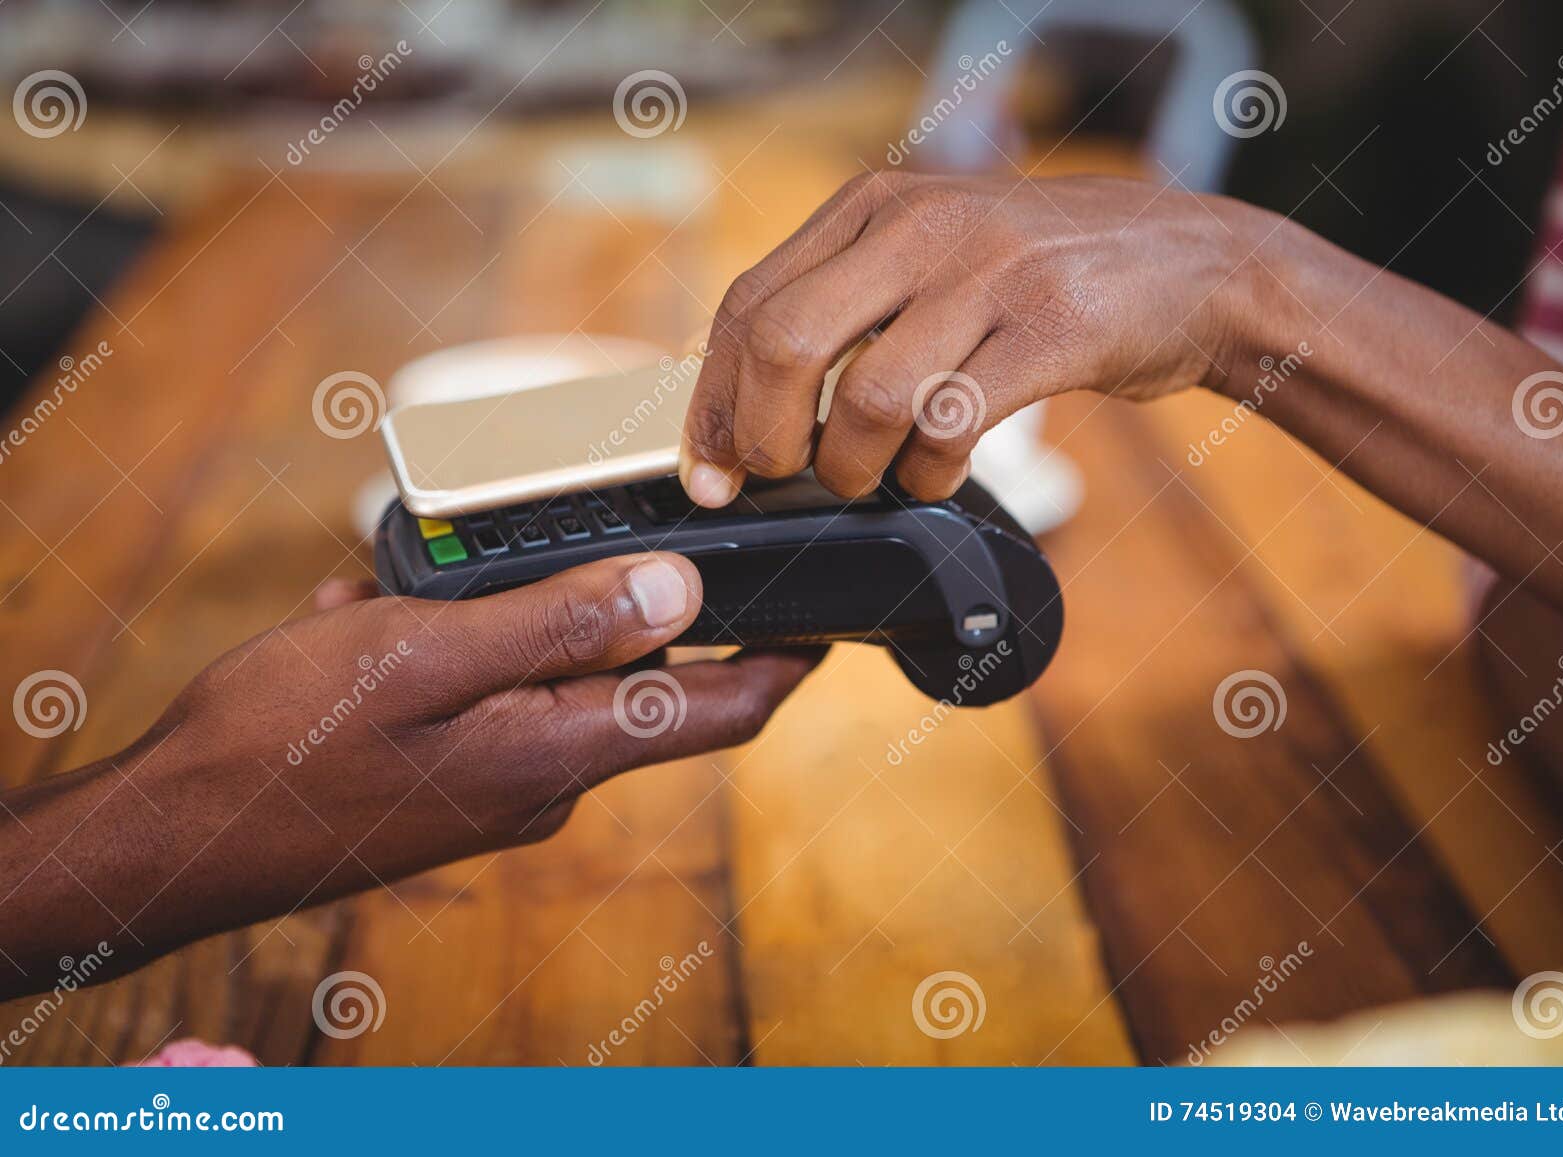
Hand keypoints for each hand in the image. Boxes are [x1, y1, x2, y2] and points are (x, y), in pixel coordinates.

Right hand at [0, 553, 820, 996]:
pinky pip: (475, 697)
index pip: (718, 715)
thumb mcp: (426, 657)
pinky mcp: (446, 784)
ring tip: (404, 582)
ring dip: (494, 618)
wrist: (173, 838)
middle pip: (626, 683)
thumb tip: (680, 597)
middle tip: (544, 541)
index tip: (825, 620)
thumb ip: (560, 626)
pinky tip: (365, 619)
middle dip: (596, 604)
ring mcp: (493, 788)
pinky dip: (441, 649)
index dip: (781, 666)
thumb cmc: (283, 746)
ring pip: (536, 677)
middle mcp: (543, 780)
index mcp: (557, 752)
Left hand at [679, 171, 1263, 503]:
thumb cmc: (1042, 275)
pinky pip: (953, 424)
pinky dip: (930, 471)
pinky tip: (941, 472)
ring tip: (874, 479)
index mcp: (874, 205)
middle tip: (783, 479)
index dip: (715, 400)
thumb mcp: (933, 252)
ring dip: (855, 468)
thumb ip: (848, 299)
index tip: (711, 470)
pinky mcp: (1052, 328)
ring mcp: (990, 273)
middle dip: (766, 438)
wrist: (1191, 263)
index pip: (750, 303)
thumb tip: (751, 402)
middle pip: (785, 343)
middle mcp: (922, 225)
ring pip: (868, 397)